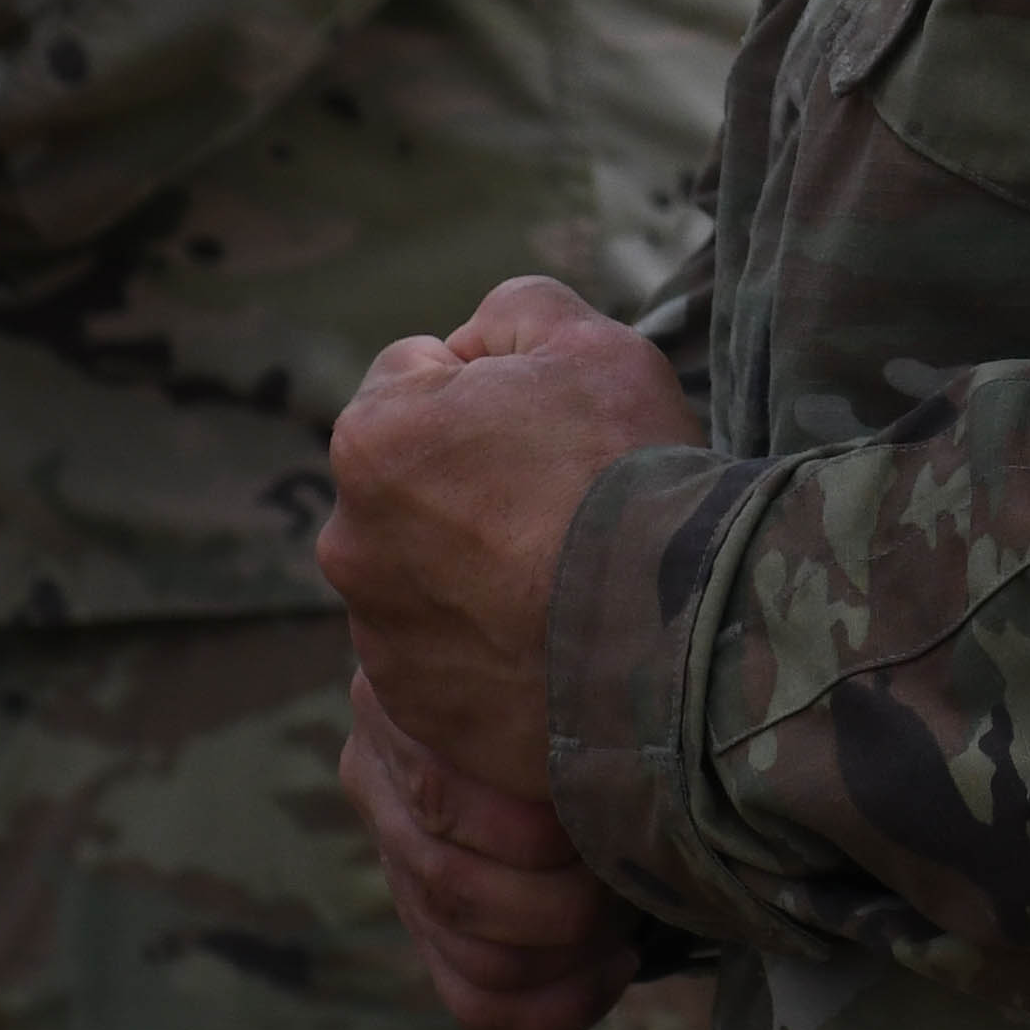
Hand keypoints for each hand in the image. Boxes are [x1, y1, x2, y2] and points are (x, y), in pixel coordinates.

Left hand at [313, 278, 698, 1029]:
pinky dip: (495, 647)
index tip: (557, 427)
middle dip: (477, 483)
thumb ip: (516, 314)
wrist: (678, 643)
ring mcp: (382, 639)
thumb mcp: (593, 343)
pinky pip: (454, 659)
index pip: (418, 377)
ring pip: (433, 573)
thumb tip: (475, 345)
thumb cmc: (634, 478)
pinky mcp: (423, 715)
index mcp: (372, 439)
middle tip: (570, 506)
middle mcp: (351, 543)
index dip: (496, 389)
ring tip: (572, 581)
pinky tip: (562, 641)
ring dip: (484, 569)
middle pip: (417, 483)